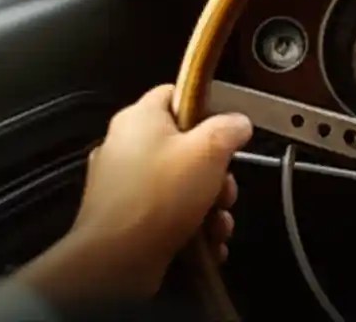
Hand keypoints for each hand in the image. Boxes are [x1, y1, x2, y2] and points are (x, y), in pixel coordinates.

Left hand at [14, 84, 252, 303]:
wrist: (116, 261)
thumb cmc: (160, 197)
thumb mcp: (209, 151)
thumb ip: (229, 128)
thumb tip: (239, 123)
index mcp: (139, 119)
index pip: (175, 94)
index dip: (206, 108)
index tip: (226, 129)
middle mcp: (125, 146)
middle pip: (185, 145)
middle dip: (216, 172)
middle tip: (224, 189)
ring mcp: (124, 184)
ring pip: (181, 183)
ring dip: (209, 204)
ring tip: (218, 223)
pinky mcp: (126, 217)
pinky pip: (168, 211)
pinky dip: (191, 225)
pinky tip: (207, 241)